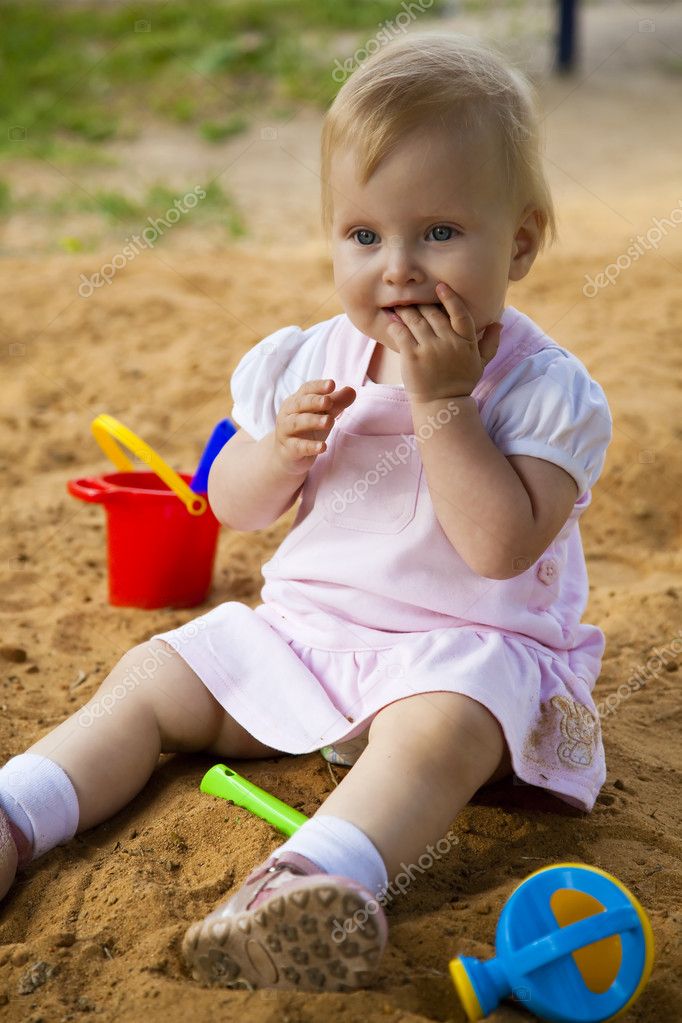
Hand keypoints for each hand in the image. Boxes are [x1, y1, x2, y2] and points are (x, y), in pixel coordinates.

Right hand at [274, 378, 355, 474]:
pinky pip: (299, 447)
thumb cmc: (307, 429)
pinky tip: (323, 447)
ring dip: (313, 421)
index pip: (306, 389)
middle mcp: (288, 414)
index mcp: (296, 401)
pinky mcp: (289, 449)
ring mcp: (286, 431)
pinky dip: (310, 446)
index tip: (332, 384)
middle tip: (329, 401)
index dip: (318, 386)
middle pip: (300, 404)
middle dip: (314, 402)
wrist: (287, 454)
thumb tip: (352, 390)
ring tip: (329, 421)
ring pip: (297, 423)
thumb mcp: (323, 414)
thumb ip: (336, 403)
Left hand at [387, 283, 501, 403]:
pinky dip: (395, 324)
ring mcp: (430, 349)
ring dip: (405, 310)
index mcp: (466, 342)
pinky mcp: (413, 357)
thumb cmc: (461, 382)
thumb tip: (499, 322)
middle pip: (433, 313)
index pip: (460, 314)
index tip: (440, 287)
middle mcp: (449, 343)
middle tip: (411, 297)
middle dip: (421, 303)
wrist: (442, 404)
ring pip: (416, 320)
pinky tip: (391, 319)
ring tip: (398, 305)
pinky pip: (402, 333)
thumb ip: (491, 342)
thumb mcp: (481, 363)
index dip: (450, 298)